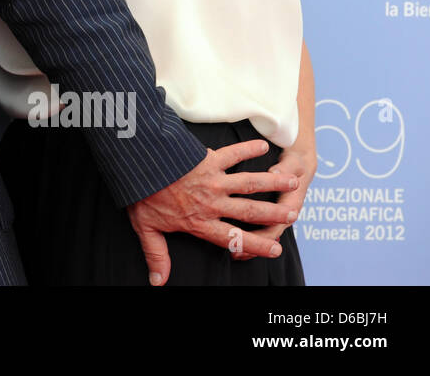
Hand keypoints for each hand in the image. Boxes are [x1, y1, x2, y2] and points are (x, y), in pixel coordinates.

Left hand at [126, 139, 299, 285]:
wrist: (136, 166)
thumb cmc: (141, 196)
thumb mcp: (147, 229)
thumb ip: (157, 256)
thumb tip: (158, 283)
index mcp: (200, 222)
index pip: (233, 238)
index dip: (255, 245)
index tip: (275, 250)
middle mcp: (212, 202)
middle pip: (250, 210)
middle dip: (273, 214)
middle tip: (292, 215)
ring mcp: (212, 180)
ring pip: (249, 183)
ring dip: (272, 183)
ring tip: (292, 183)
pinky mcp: (207, 160)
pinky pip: (232, 154)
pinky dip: (248, 149)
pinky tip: (263, 146)